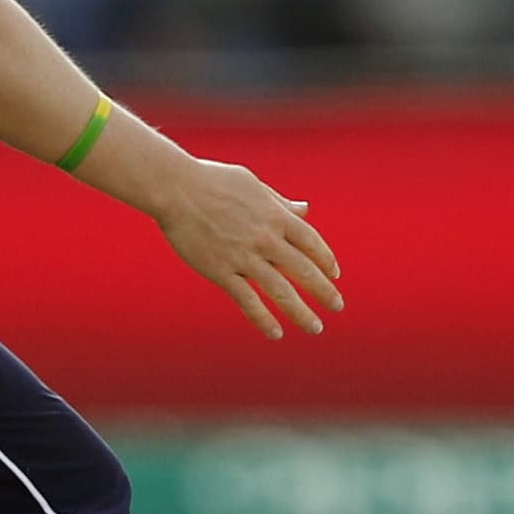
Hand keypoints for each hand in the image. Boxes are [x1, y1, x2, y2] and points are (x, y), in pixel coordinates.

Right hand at [154, 157, 343, 338]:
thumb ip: (281, 203)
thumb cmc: (213, 181)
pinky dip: (264, 319)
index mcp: (275, 215)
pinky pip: (248, 300)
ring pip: (281, 291)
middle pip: (304, 270)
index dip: (326, 260)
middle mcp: (265, 238)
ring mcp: (244, 257)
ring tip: (315, 327)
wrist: (176, 189)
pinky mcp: (221, 271)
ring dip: (301, 312)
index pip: (312, 242)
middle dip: (324, 291)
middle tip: (338, 306)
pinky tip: (276, 333)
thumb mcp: (254, 185)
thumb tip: (306, 209)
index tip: (335, 275)